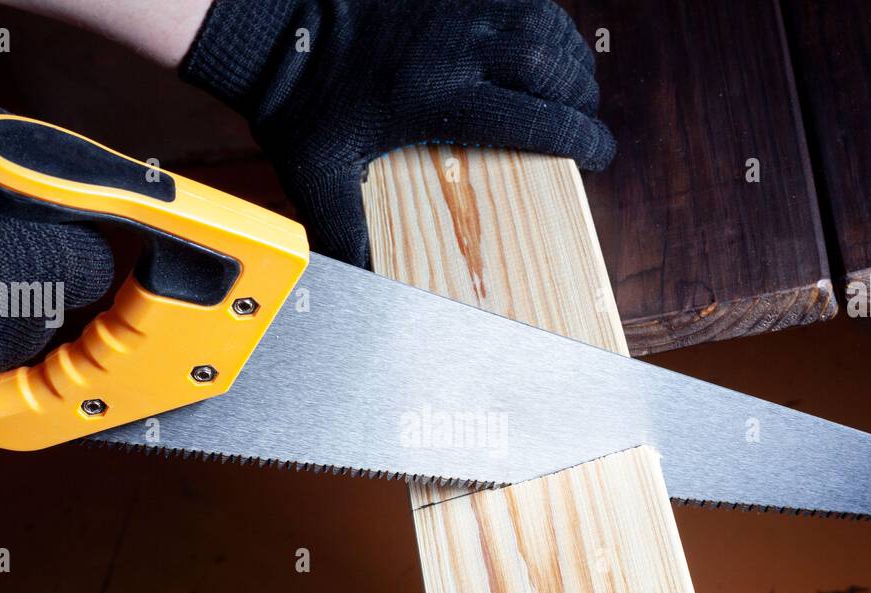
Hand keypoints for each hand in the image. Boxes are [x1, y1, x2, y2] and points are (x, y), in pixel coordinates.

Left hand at [180, 0, 614, 265]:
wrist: (271, 24)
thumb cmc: (296, 99)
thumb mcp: (318, 174)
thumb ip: (343, 231)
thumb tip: (358, 286)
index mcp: (439, 99)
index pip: (537, 122)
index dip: (581, 139)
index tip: (599, 154)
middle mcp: (460, 46)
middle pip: (552, 70)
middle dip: (579, 98)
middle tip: (582, 121)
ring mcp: (459, 5)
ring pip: (544, 26)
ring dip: (567, 57)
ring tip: (569, 85)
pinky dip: (543, 20)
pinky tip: (540, 42)